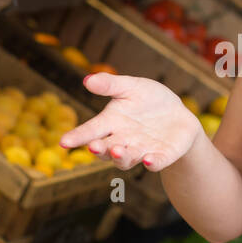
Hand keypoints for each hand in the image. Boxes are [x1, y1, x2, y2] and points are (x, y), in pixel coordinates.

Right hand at [58, 73, 202, 171]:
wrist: (177, 114)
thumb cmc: (148, 99)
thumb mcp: (131, 87)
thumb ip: (110, 85)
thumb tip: (87, 80)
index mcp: (112, 123)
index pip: (91, 130)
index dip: (78, 136)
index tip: (64, 142)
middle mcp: (123, 141)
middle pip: (106, 149)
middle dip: (100, 149)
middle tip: (93, 146)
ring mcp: (142, 150)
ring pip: (127, 159)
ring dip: (121, 156)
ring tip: (116, 150)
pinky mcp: (162, 155)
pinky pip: (156, 162)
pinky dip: (152, 163)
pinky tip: (149, 161)